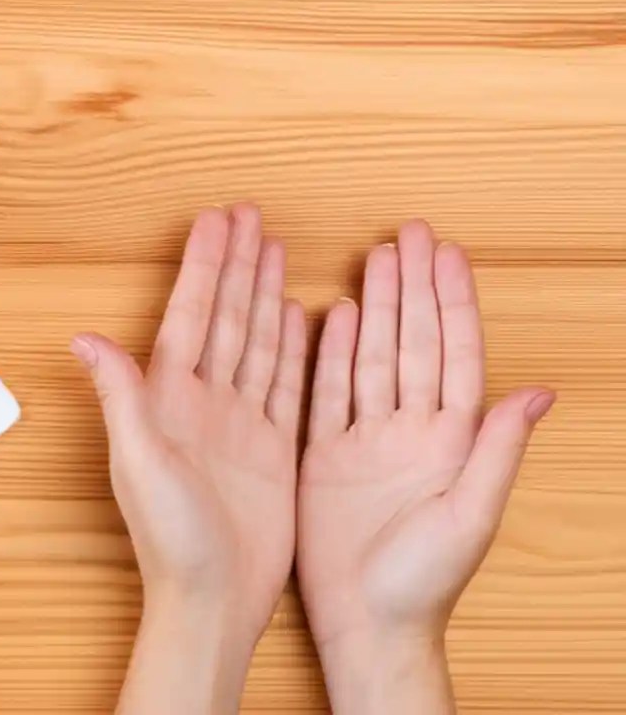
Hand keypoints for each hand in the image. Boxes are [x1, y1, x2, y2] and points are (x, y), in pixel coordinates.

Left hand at [72, 205, 306, 713]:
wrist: (213, 598)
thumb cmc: (169, 539)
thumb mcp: (138, 463)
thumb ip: (120, 397)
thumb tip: (83, 338)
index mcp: (168, 400)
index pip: (188, 317)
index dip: (202, 269)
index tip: (215, 222)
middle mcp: (203, 403)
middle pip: (223, 317)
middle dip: (235, 265)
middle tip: (249, 216)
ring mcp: (239, 423)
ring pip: (254, 341)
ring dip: (262, 294)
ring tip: (273, 248)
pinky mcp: (270, 448)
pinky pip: (284, 383)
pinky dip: (289, 346)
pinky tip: (296, 314)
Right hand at [298, 221, 554, 712]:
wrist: (365, 623)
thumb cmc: (423, 582)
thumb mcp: (470, 518)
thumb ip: (497, 452)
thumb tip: (535, 393)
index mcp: (450, 440)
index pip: (452, 354)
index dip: (449, 301)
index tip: (443, 253)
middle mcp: (410, 431)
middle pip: (410, 343)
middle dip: (410, 287)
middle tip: (407, 235)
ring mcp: (365, 441)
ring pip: (369, 359)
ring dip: (372, 309)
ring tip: (373, 260)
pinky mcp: (323, 457)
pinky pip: (324, 394)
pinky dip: (326, 355)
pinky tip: (327, 317)